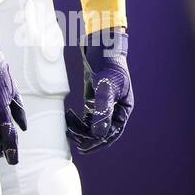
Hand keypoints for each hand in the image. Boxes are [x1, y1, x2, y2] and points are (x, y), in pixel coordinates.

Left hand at [66, 28, 132, 152]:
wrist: (102, 46)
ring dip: (82, 130)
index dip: (100, 142)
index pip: (113, 132)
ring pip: (94, 124)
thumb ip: (103, 110)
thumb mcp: (106, 87)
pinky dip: (79, 120)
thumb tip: (99, 134)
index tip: (86, 148)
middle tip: (76, 144)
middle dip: (89, 139)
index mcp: (124, 108)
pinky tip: (70, 120)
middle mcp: (116, 108)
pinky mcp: (94, 98)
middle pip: (103, 131)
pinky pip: (87, 115)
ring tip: (70, 132)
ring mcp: (105, 104)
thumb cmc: (108, 65)